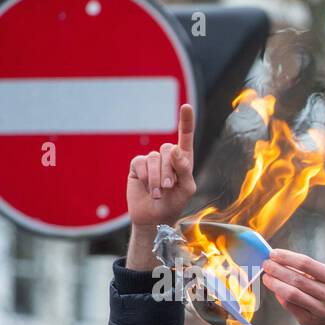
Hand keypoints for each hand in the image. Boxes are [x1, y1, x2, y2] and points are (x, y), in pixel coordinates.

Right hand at [125, 104, 196, 269]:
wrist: (154, 217)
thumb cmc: (174, 204)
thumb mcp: (186, 189)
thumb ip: (184, 168)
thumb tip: (176, 148)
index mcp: (183, 161)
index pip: (185, 138)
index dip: (185, 122)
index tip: (186, 107)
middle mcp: (167, 157)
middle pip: (168, 150)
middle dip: (169, 170)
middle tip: (169, 187)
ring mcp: (151, 160)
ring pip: (154, 158)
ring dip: (157, 178)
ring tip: (159, 193)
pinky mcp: (138, 165)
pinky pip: (141, 163)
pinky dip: (146, 177)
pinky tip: (148, 187)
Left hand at [262, 249, 324, 324]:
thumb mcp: (324, 277)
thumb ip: (304, 269)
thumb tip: (276, 260)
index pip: (306, 263)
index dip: (287, 257)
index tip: (273, 254)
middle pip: (297, 279)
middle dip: (277, 270)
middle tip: (266, 265)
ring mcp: (321, 310)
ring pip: (292, 294)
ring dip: (275, 284)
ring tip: (267, 277)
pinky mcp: (310, 322)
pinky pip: (289, 306)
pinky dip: (280, 296)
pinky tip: (275, 290)